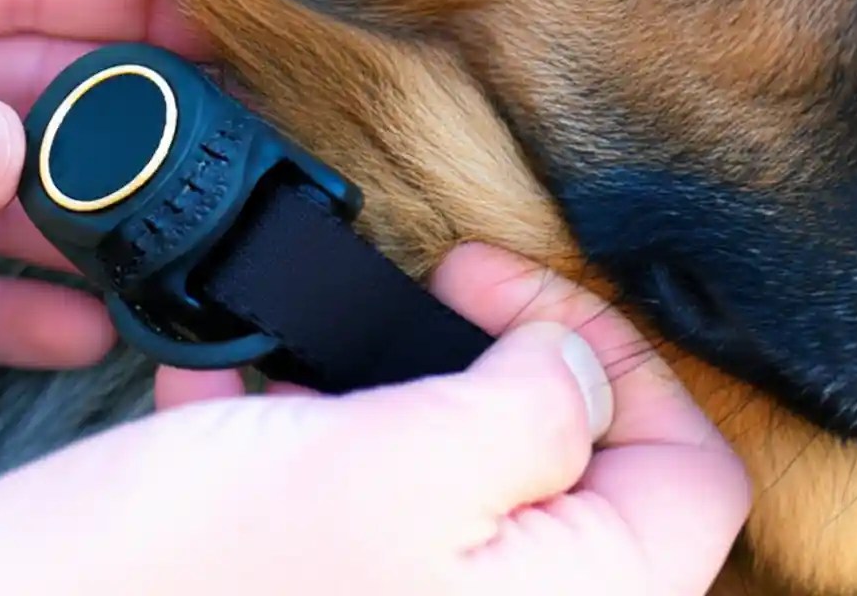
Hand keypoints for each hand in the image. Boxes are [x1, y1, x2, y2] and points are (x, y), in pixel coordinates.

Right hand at [0, 242, 751, 595]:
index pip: (686, 474)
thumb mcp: (384, 466)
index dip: (613, 352)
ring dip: (390, 392)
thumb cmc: (169, 586)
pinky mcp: (308, 595)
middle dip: (500, 364)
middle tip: (434, 294)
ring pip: (456, 480)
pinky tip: (230, 401)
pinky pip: (348, 505)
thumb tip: (579, 363)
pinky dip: (304, 439)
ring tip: (317, 345)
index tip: (503, 291)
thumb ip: (527, 409)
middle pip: (575, 472)